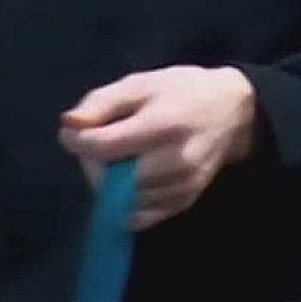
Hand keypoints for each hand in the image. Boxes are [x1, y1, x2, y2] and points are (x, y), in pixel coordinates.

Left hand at [60, 66, 257, 230]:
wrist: (232, 113)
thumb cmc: (180, 93)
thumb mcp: (140, 84)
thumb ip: (100, 103)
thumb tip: (69, 125)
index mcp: (163, 125)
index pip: (102, 146)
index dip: (78, 142)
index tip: (73, 133)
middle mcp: (175, 161)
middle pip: (109, 180)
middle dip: (95, 165)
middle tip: (103, 146)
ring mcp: (181, 186)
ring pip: (120, 202)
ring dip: (110, 185)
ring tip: (122, 160)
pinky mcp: (183, 203)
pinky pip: (138, 217)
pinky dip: (126, 203)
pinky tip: (133, 179)